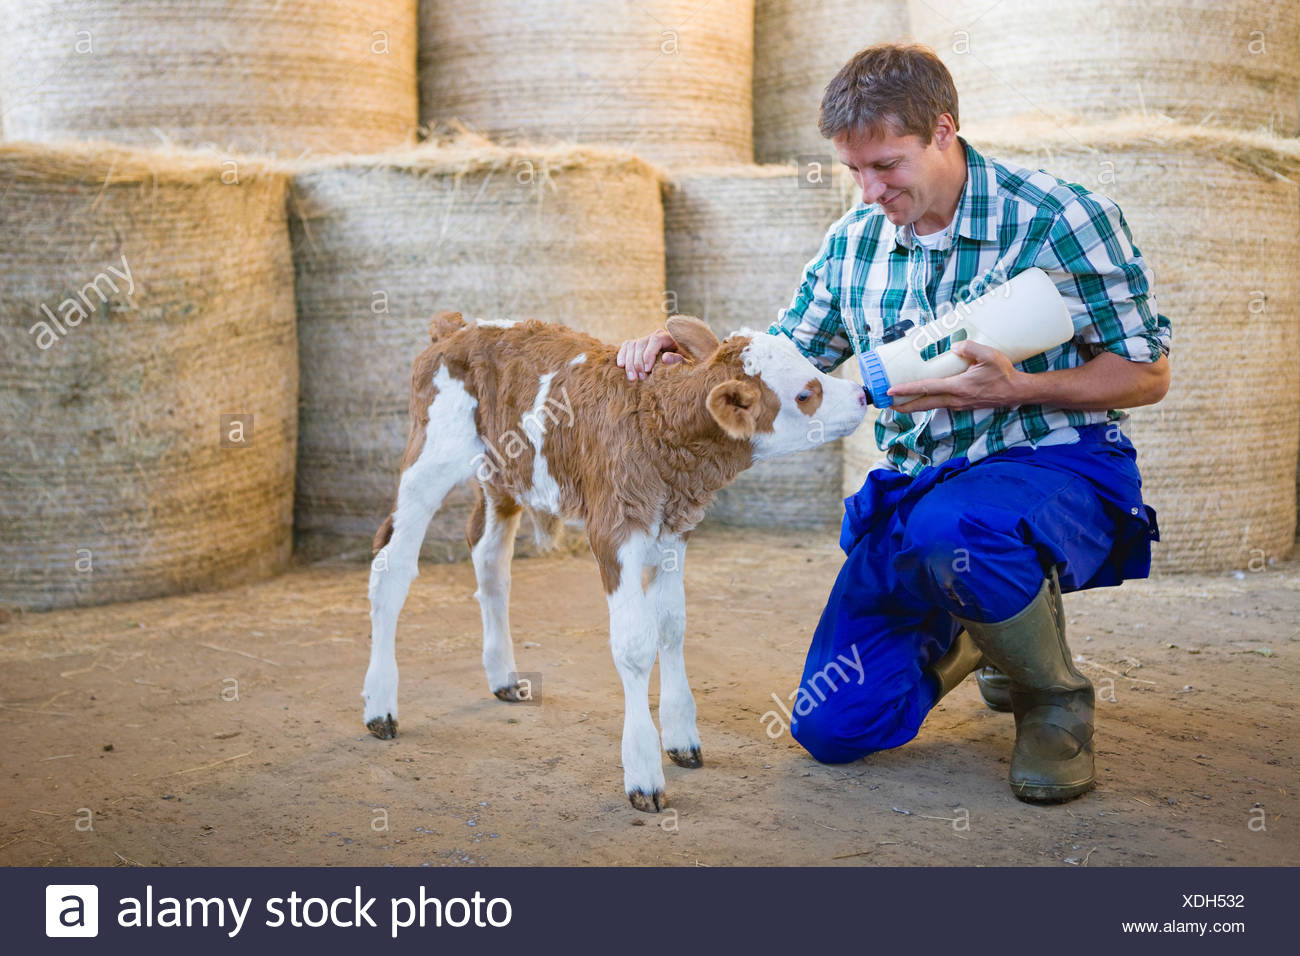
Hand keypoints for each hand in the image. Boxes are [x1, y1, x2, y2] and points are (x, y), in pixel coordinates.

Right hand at [616, 328, 683, 380]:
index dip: (649, 354)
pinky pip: (626, 346)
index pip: (655, 340)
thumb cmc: (685, 365)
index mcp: (669, 337)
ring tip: (633, 378)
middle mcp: (656, 336)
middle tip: (641, 378)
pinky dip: (622, 355)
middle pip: (641, 343)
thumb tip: (665, 357)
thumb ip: (679, 360)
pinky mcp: (637, 346)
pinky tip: (621, 366)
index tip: (647, 369)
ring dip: (630, 362)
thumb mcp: (687, 364)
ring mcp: (645, 340)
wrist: (680, 366)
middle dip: (638, 362)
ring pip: (632, 345)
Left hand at [887, 340, 1025, 412]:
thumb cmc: (1003, 374)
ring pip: (931, 406)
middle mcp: (955, 399)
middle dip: (904, 405)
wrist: (1017, 392)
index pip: (927, 388)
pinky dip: (927, 403)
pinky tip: (922, 399)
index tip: (891, 392)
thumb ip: (970, 348)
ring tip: (899, 403)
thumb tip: (954, 347)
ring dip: (914, 405)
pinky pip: (940, 405)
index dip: (907, 390)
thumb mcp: (990, 356)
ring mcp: (959, 404)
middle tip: (886, 404)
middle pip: (923, 404)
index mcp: (959, 387)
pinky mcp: (962, 405)